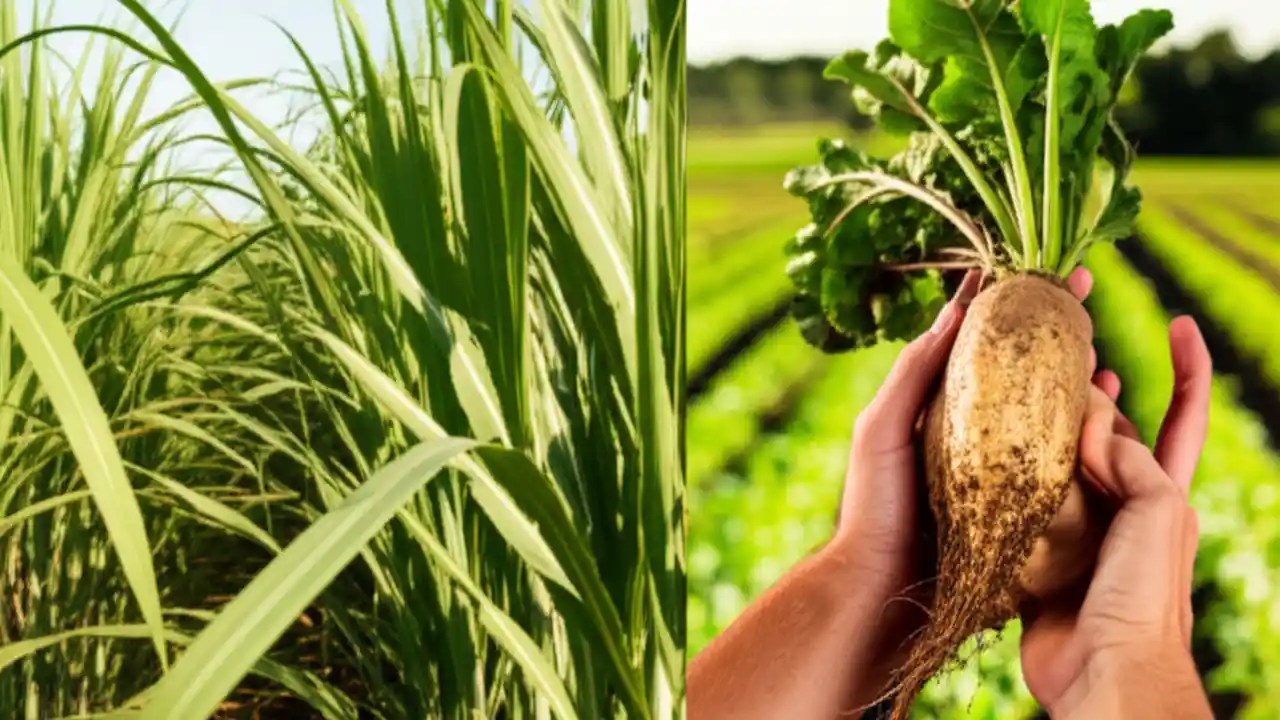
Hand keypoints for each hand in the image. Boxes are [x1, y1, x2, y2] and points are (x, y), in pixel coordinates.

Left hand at [833, 269, 1095, 600]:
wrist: (885, 585)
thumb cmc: (874, 503)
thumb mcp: (882, 427)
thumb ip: (913, 373)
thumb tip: (952, 311)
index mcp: (938, 404)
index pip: (978, 338)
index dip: (1008, 300)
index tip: (1042, 269)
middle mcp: (972, 428)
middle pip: (1021, 365)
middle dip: (1054, 327)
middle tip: (1088, 294)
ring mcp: (1000, 462)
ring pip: (1047, 406)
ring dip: (1076, 374)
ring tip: (1103, 349)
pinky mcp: (1021, 497)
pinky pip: (1060, 456)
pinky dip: (1085, 429)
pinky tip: (1109, 411)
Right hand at [1020, 317, 1213, 718]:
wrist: (1103, 670)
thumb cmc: (1142, 594)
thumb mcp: (1157, 513)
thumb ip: (1130, 460)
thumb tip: (1087, 422)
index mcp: (1166, 492)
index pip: (1185, 416)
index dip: (1189, 367)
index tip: (1178, 322)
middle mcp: (1127, 506)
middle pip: (1113, 434)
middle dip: (1096, 392)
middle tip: (1066, 352)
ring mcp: (1084, 532)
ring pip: (1063, 466)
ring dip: (1045, 432)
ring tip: (1020, 394)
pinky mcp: (1043, 557)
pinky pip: (1024, 506)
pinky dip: (1010, 480)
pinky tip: (986, 457)